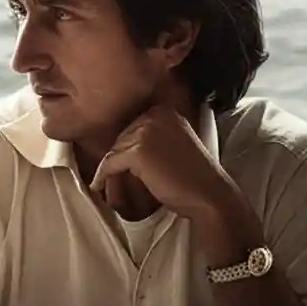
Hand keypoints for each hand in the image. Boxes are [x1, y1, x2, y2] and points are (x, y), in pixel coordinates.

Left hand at [88, 104, 236, 222]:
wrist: (208, 194)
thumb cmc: (193, 176)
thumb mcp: (174, 144)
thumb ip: (155, 137)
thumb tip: (124, 146)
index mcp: (165, 111)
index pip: (134, 125)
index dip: (126, 146)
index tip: (119, 162)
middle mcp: (155, 115)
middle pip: (122, 136)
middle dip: (118, 157)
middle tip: (109, 175)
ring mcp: (146, 131)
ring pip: (115, 150)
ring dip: (110, 168)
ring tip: (104, 182)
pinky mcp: (137, 152)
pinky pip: (110, 164)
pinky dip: (103, 176)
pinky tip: (98, 186)